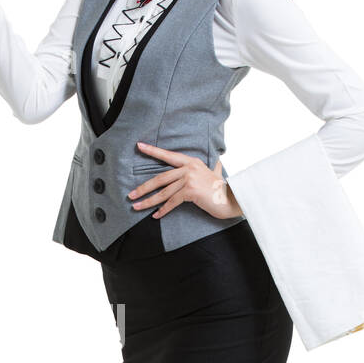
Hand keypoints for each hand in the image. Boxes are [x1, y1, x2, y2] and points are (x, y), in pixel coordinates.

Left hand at [127, 142, 244, 220]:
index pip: (168, 156)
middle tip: (130, 195)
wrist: (232, 199)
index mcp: (192, 162)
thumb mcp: (215, 174)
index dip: (153, 151)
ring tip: (136, 206)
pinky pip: (172, 202)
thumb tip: (218, 162)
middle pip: (160, 178)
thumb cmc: (222, 189)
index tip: (139, 146)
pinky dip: (163, 210)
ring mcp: (190, 179)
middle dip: (143, 188)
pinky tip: (155, 215)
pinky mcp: (191, 191)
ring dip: (148, 201)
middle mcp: (189, 168)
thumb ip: (213, 168)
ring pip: (164, 192)